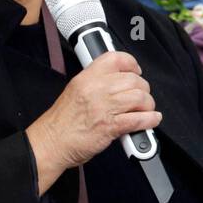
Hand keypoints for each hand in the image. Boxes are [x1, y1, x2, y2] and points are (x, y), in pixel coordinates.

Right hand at [26, 51, 160, 188]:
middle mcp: (95, 90)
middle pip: (133, 79)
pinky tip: (151, 120)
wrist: (50, 143)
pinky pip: (138, 119)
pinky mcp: (110, 126)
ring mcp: (103, 108)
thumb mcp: (75, 91)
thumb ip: (96, 84)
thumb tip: (119, 83)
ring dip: (148, 105)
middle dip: (143, 89)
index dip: (132, 64)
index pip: (116, 59)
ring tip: (146, 110)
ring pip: (139, 97)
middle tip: (142, 97)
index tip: (136, 72)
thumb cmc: (62, 122)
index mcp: (86, 78)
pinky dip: (150, 120)